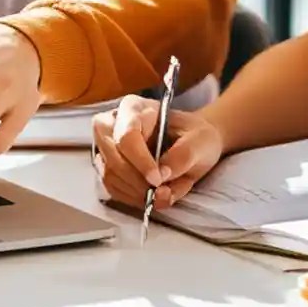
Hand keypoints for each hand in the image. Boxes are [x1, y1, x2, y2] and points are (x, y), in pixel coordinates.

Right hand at [91, 95, 222, 210]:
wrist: (194, 144)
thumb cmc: (196, 136)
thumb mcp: (200, 142)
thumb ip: (181, 157)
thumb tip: (161, 175)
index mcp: (135, 108)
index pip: (127, 136)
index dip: (140, 161)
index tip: (158, 179)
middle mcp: (114, 125)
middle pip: (113, 156)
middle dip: (137, 180)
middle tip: (160, 191)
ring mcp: (107, 146)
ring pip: (109, 174)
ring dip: (135, 192)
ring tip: (162, 194)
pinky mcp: (108, 166)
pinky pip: (112, 187)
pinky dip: (132, 198)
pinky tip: (151, 197)